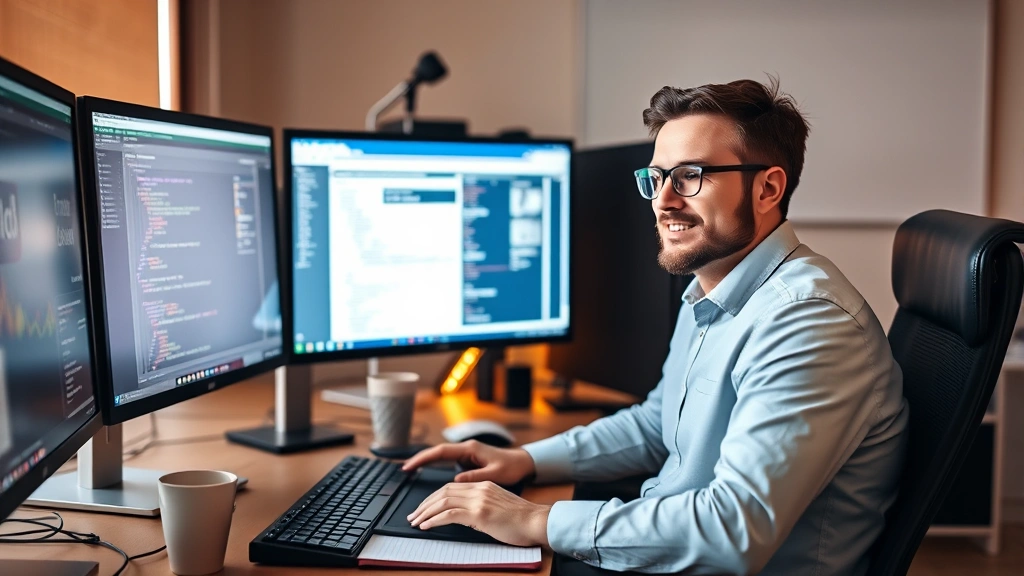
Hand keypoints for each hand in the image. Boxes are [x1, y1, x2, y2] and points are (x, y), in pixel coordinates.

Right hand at [402, 440, 535, 484]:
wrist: (522, 463)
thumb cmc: (511, 468)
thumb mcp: (494, 475)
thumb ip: (475, 477)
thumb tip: (455, 482)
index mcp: (470, 449)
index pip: (441, 451)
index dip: (424, 458)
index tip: (410, 466)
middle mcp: (465, 449)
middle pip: (436, 452)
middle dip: (420, 459)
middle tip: (404, 469)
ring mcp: (466, 454)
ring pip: (441, 456)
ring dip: (426, 462)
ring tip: (411, 471)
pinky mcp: (468, 460)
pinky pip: (447, 461)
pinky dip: (436, 466)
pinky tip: (427, 472)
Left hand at [407, 481, 549, 547]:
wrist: (537, 521)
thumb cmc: (521, 520)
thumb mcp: (497, 507)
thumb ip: (480, 507)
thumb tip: (464, 517)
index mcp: (483, 485)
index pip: (451, 487)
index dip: (433, 497)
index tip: (423, 508)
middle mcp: (479, 488)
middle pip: (444, 491)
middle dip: (425, 504)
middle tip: (413, 515)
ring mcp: (479, 499)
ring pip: (443, 501)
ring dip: (425, 512)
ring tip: (415, 521)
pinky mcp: (480, 513)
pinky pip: (449, 514)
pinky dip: (434, 520)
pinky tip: (426, 525)